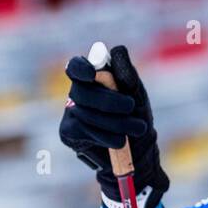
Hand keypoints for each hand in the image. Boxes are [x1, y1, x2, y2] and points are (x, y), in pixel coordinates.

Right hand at [59, 43, 169, 207]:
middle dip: (109, 100)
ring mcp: (71, 112)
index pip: (76, 66)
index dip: (81, 68)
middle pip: (82, 90)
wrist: (139, 157)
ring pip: (85, 112)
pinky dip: (104, 135)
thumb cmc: (137, 120)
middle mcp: (78, 93)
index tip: (92, 74)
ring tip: (137, 128)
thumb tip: (117, 50)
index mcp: (93, 78)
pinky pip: (83, 129)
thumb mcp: (138, 96)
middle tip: (131, 107)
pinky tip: (119, 142)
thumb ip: (127, 74)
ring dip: (114, 121)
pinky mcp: (68, 132)